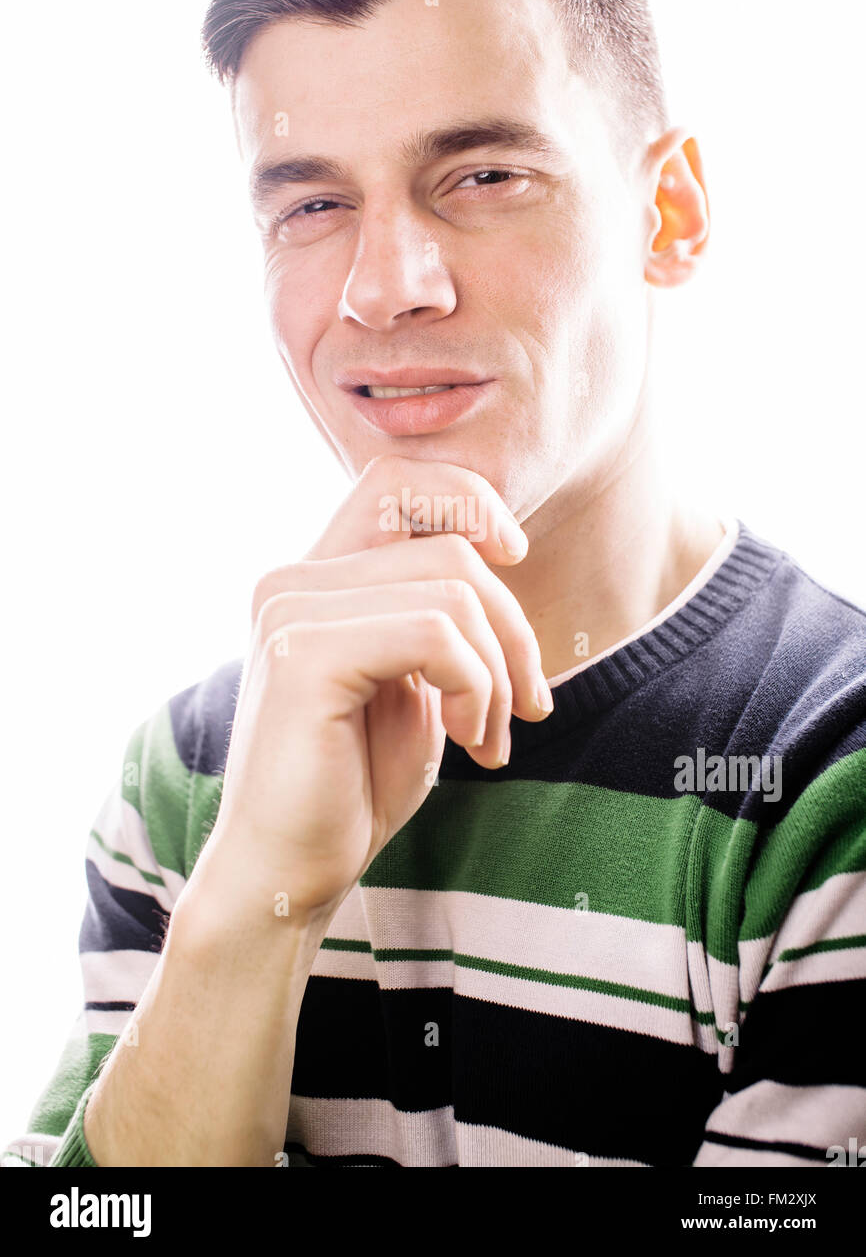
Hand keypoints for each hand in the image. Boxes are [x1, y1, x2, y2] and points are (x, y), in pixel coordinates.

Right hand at [203, 457, 551, 915]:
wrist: (288, 875)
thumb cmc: (353, 786)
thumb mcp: (412, 682)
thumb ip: (435, 613)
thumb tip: (498, 551)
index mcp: (314, 578)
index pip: (396, 479)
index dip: (468, 498)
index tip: (513, 559)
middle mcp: (292, 580)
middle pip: (449, 543)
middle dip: (513, 626)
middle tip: (527, 705)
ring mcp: (291, 611)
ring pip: (453, 589)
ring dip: (498, 671)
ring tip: (488, 737)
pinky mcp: (304, 655)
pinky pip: (435, 634)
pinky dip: (475, 688)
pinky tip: (466, 741)